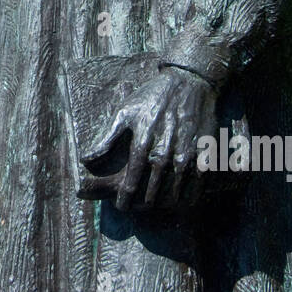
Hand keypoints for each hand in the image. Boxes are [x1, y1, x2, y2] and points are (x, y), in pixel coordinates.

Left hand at [83, 66, 217, 211]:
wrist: (189, 82)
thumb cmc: (153, 97)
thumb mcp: (124, 112)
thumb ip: (106, 139)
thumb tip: (86, 161)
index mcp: (142, 144)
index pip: (130, 185)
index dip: (124, 200)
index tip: (121, 205)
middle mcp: (164, 154)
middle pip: (151, 195)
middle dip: (142, 205)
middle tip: (137, 208)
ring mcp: (186, 156)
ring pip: (173, 195)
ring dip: (163, 205)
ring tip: (156, 207)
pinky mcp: (204, 156)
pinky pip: (196, 188)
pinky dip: (187, 199)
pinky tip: (180, 202)